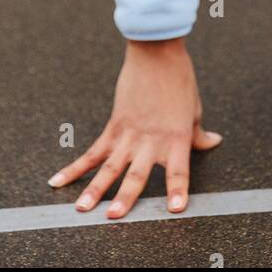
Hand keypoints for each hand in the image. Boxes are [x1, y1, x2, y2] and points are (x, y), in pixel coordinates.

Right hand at [46, 37, 221, 218]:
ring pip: (109, 167)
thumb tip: (214, 142)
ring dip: (94, 189)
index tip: (175, 209)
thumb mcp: (194, 109)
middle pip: (137, 174)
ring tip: (81, 208)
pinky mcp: (114, 126)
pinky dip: (74, 168)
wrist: (157, 54)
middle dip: (125, 198)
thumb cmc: (179, 80)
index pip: (179, 171)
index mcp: (176, 138)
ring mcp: (129, 134)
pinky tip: (58, 181)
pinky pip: (92, 152)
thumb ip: (198, 133)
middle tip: (113, 217)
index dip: (178, 190)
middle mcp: (151, 140)